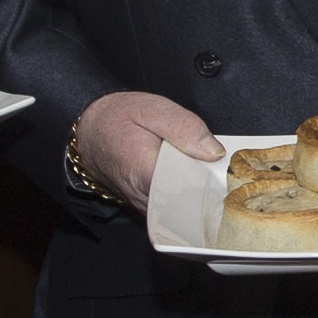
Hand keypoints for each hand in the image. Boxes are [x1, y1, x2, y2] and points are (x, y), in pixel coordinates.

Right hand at [76, 87, 216, 204]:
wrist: (90, 132)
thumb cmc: (117, 118)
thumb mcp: (151, 109)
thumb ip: (184, 127)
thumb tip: (214, 151)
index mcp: (145, 171)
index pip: (189, 191)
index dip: (212, 183)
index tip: (227, 174)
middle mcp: (144, 195)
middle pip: (189, 203)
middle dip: (210, 190)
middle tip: (223, 173)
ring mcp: (145, 205)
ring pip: (183, 208)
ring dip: (199, 194)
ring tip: (210, 174)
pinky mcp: (147, 206)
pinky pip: (174, 207)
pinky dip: (187, 195)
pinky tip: (195, 180)